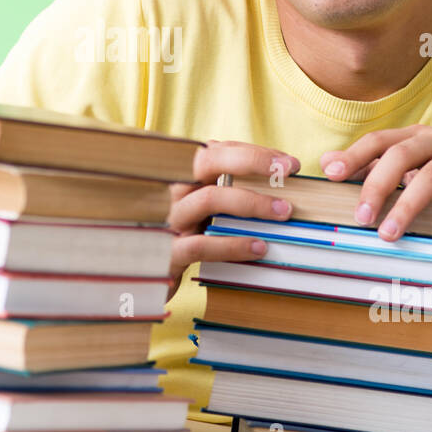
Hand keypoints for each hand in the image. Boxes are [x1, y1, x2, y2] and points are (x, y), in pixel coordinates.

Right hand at [165, 141, 301, 299]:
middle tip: (286, 171)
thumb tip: (279, 188)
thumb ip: (227, 196)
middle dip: (251, 160)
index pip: (217, 150)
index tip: (289, 163)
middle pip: (206, 161)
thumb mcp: (200, 214)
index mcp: (182, 177)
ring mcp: (167, 220)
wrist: (143, 281)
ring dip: (251, 202)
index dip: (254, 152)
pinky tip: (258, 247)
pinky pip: (201, 245)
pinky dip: (233, 245)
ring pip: (208, 198)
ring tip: (283, 212)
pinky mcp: (167, 253)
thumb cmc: (183, 240)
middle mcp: (172, 192)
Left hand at [319, 124, 431, 241]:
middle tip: (361, 218)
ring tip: (390, 234)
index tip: (331, 175)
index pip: (379, 141)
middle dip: (377, 186)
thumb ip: (374, 166)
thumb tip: (326, 164)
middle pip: (401, 155)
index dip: (354, 156)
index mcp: (415, 136)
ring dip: (409, 205)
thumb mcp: (416, 166)